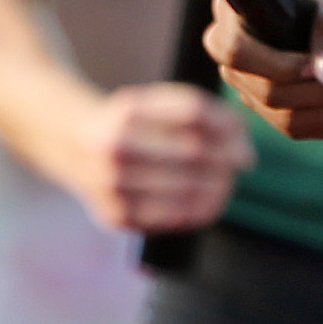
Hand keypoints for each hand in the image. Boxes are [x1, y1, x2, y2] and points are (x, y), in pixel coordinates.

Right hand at [69, 81, 253, 232]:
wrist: (75, 147)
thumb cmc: (135, 125)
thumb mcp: (159, 105)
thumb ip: (207, 117)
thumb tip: (247, 158)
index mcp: (128, 108)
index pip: (194, 113)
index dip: (229, 129)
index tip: (246, 149)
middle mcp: (114, 144)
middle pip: (193, 152)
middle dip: (226, 162)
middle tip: (239, 168)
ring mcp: (111, 183)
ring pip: (188, 189)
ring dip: (219, 189)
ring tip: (225, 184)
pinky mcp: (116, 215)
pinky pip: (174, 218)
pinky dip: (201, 211)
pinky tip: (208, 203)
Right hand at [202, 0, 322, 141]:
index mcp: (237, 12)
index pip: (237, 52)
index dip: (279, 67)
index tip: (319, 62)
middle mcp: (239, 51)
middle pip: (266, 93)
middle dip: (321, 90)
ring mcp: (256, 80)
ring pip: (285, 118)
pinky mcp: (279, 102)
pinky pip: (298, 128)